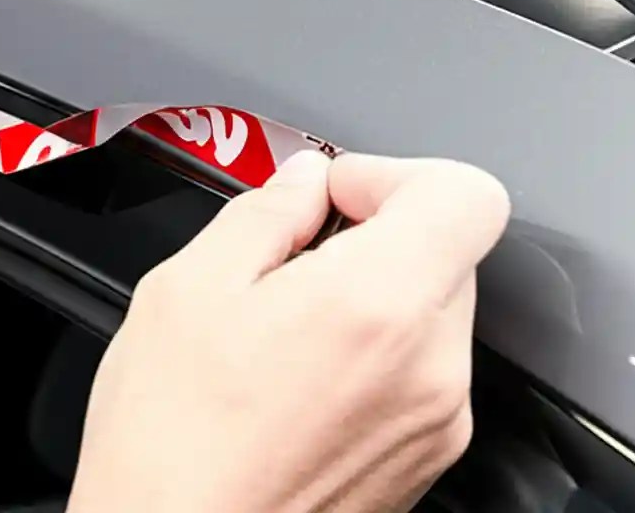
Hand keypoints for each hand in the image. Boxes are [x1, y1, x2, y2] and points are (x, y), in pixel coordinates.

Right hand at [66, 151, 509, 512]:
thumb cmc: (170, 442)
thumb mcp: (186, 289)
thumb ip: (262, 213)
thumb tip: (303, 181)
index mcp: (376, 303)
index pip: (463, 193)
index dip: (394, 175)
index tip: (335, 197)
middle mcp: (429, 365)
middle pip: (445, 251)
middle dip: (372, 236)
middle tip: (290, 261)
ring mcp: (436, 421)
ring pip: (430, 313)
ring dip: (370, 298)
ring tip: (283, 331)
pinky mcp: (424, 460)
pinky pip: (421, 373)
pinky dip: (373, 355)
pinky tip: (297, 380)